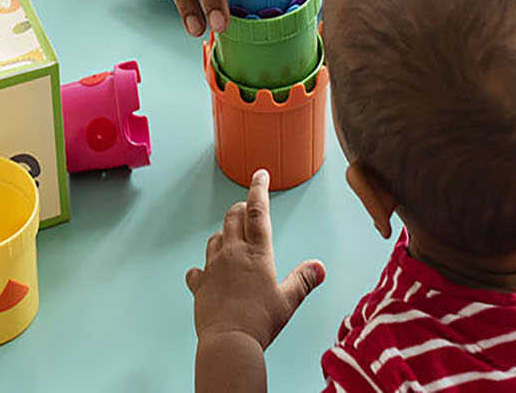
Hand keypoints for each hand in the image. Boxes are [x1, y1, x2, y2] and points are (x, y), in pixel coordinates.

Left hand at [186, 170, 323, 350]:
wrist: (229, 341)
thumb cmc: (260, 321)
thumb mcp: (288, 300)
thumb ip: (303, 280)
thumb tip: (319, 267)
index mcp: (257, 254)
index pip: (257, 211)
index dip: (258, 189)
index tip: (259, 174)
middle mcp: (232, 254)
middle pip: (232, 218)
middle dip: (240, 208)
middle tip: (246, 207)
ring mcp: (213, 267)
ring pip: (214, 238)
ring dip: (223, 233)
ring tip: (230, 238)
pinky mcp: (200, 284)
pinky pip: (197, 270)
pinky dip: (202, 269)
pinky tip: (205, 274)